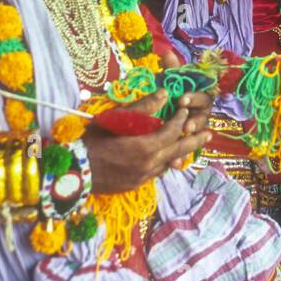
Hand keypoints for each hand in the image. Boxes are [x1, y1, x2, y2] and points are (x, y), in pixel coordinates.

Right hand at [86, 90, 212, 193]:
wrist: (72, 172)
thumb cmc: (89, 141)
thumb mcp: (114, 120)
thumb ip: (141, 108)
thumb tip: (164, 94)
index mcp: (145, 147)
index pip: (172, 131)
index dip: (180, 119)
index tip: (184, 110)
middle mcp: (148, 165)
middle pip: (178, 150)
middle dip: (194, 140)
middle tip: (208, 133)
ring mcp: (142, 177)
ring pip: (168, 164)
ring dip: (180, 153)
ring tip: (191, 145)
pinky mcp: (135, 185)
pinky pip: (156, 172)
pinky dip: (164, 163)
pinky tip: (165, 158)